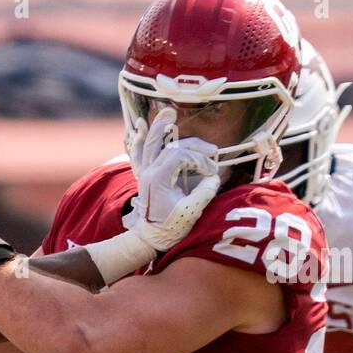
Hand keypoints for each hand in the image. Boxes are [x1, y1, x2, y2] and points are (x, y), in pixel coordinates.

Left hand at [123, 108, 220, 251]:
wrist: (149, 239)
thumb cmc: (170, 228)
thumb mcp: (191, 212)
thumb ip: (204, 192)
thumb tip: (214, 177)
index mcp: (158, 179)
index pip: (182, 155)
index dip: (200, 160)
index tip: (212, 172)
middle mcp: (148, 172)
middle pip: (170, 146)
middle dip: (194, 145)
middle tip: (212, 149)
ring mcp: (144, 174)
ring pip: (149, 144)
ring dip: (159, 128)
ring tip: (167, 113)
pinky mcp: (143, 177)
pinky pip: (138, 155)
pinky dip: (139, 141)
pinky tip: (139, 127)